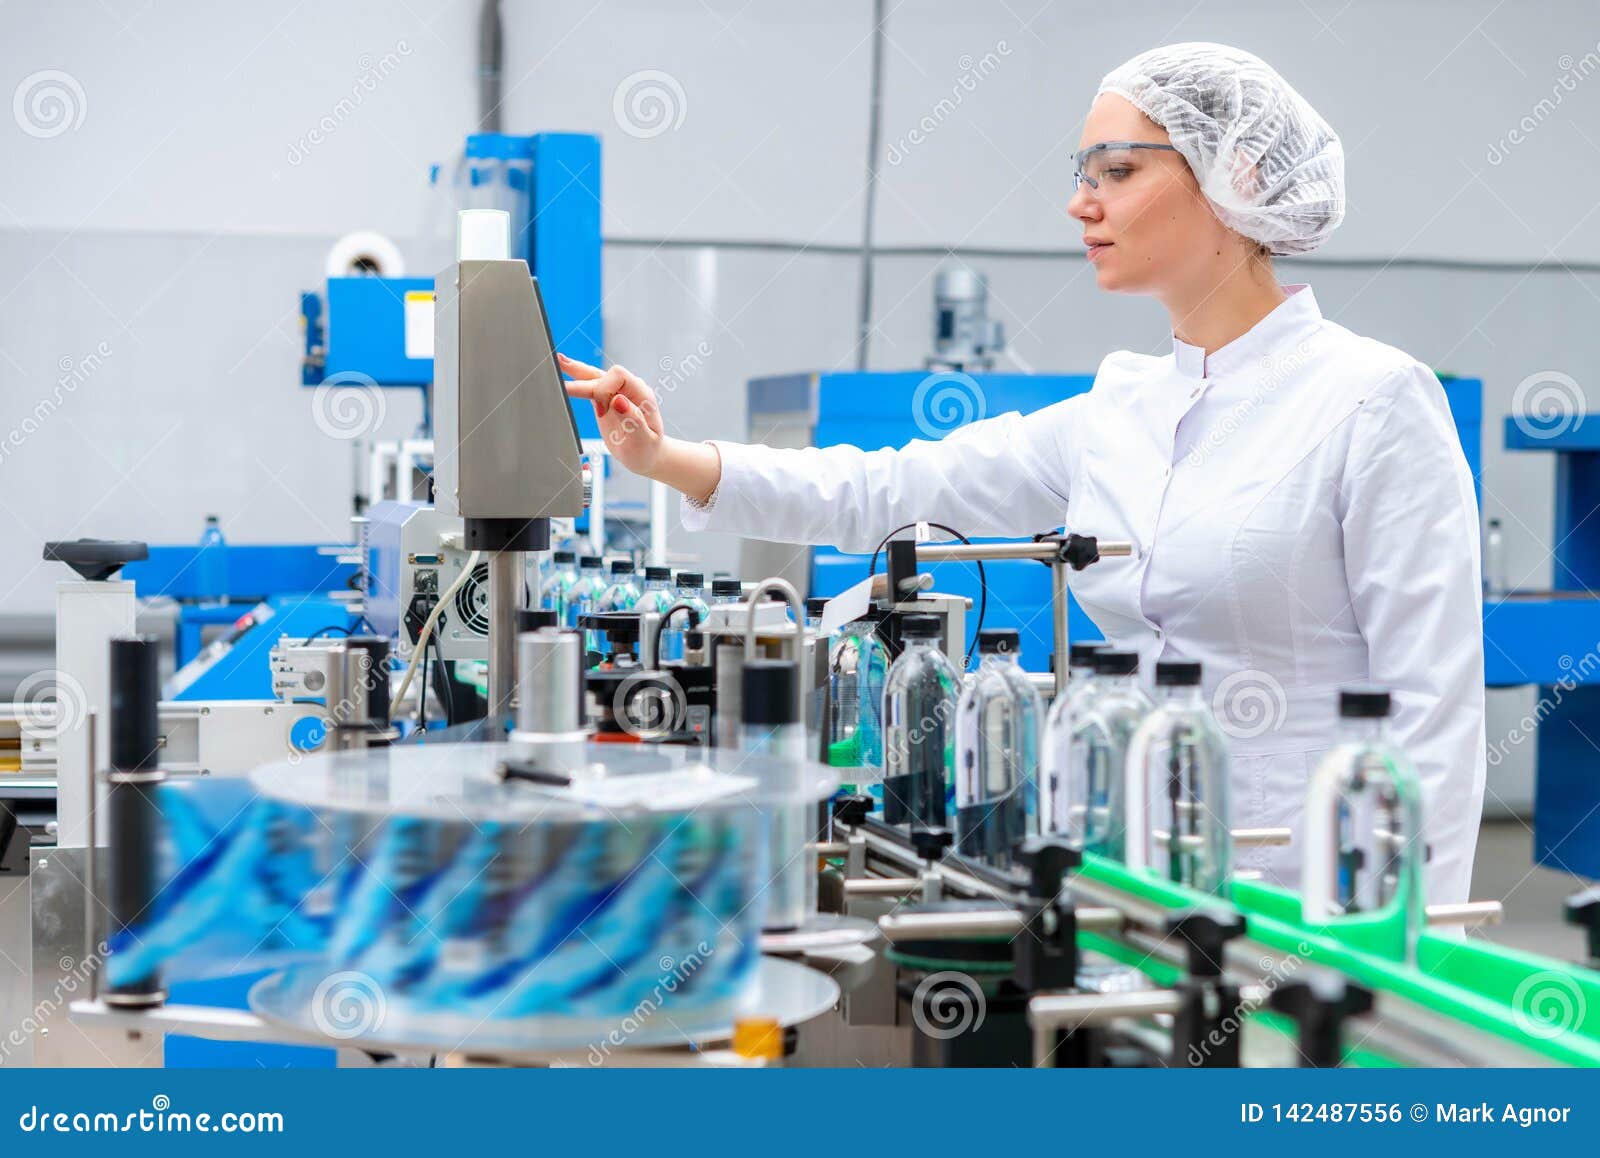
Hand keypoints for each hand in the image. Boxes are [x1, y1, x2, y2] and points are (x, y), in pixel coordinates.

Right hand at [558, 353, 665, 475]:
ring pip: (593, 375)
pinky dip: (575, 376)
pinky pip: (589, 384)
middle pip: (601, 375)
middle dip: (581, 382)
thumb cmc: (646, 450)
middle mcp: (629, 388)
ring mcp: (617, 391)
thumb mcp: (643, 441)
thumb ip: (633, 420)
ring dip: (575, 369)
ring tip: (557, 360)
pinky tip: (562, 367)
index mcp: (641, 394)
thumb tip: (618, 400)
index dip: (604, 390)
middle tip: (563, 387)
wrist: (647, 454)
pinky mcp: (605, 398)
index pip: (618, 376)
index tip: (600, 412)